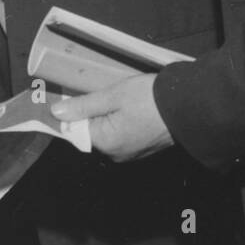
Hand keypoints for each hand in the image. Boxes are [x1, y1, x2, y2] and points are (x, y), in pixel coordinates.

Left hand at [50, 73, 172, 160]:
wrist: (187, 106)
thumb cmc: (149, 99)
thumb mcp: (112, 96)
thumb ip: (84, 105)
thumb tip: (57, 112)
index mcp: (106, 143)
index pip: (75, 130)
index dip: (70, 112)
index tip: (67, 96)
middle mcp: (116, 153)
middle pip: (91, 131)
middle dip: (90, 112)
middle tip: (99, 91)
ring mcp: (130, 152)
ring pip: (107, 131)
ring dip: (106, 115)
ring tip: (116, 96)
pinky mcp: (142, 148)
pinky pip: (121, 134)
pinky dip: (119, 120)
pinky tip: (127, 105)